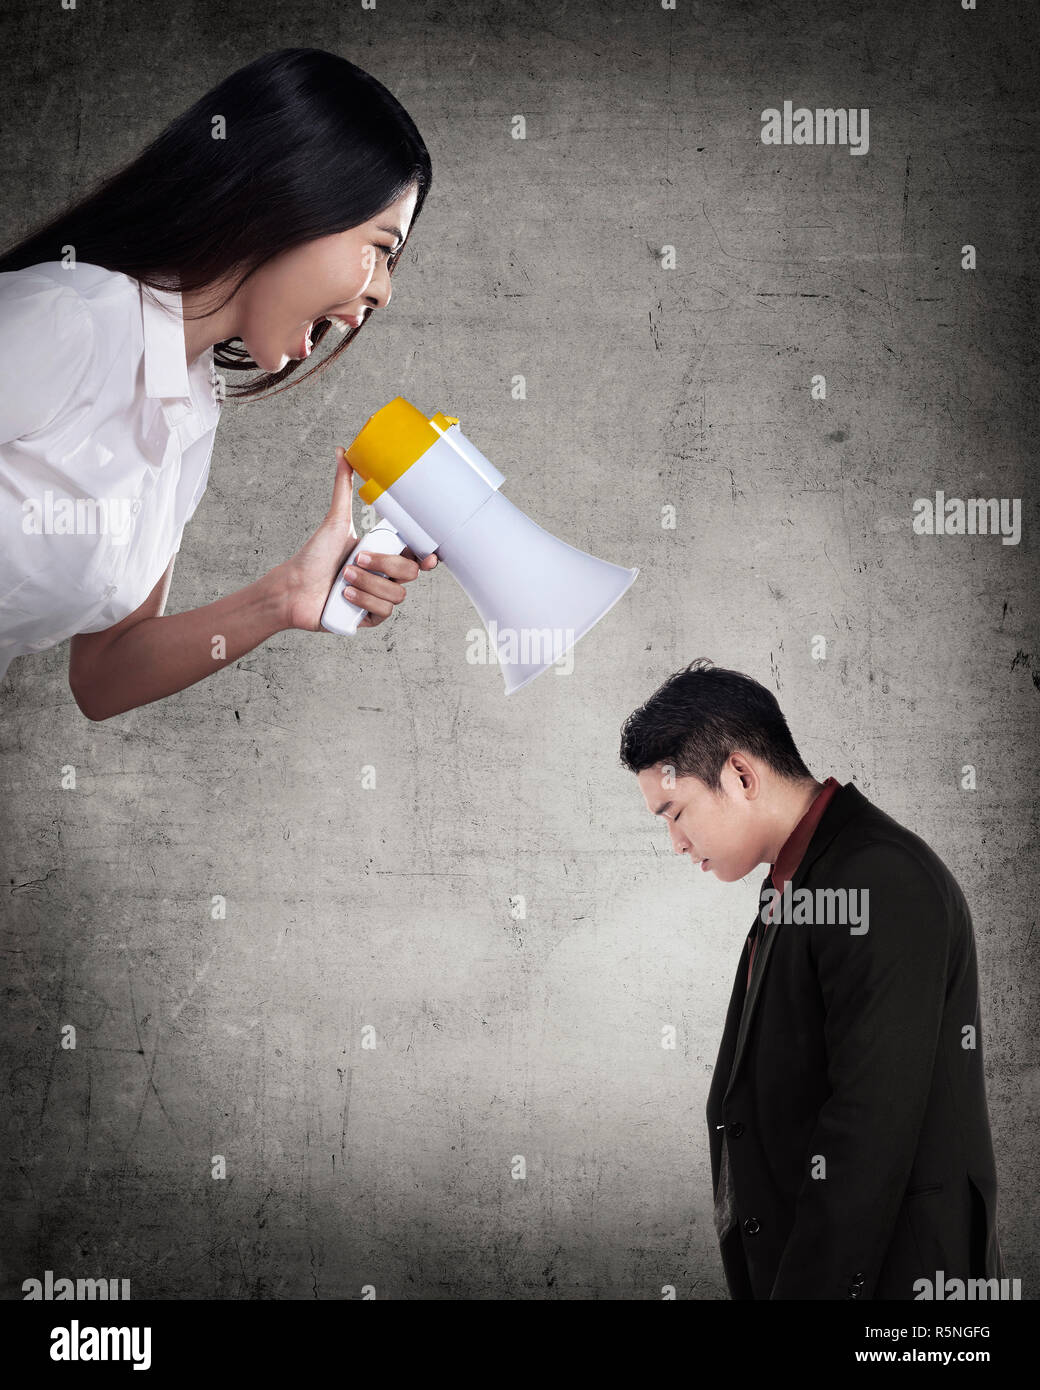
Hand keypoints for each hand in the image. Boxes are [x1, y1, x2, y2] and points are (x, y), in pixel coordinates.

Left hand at [271, 446, 437, 631]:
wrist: (292, 588)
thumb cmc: (313, 556)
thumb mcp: (335, 520)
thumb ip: (343, 486)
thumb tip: (342, 450)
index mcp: (384, 554)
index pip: (417, 555)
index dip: (429, 556)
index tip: (430, 555)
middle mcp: (384, 577)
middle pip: (410, 573)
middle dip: (384, 566)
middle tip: (357, 559)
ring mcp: (378, 599)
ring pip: (397, 595)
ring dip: (369, 584)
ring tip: (344, 578)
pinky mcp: (368, 618)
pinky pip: (384, 613)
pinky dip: (365, 601)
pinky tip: (345, 595)